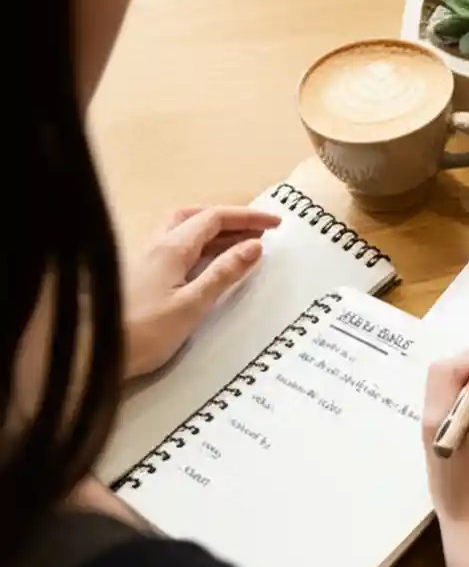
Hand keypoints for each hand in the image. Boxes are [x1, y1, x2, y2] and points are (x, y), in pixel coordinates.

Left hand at [123, 206, 279, 378]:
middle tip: (257, 229)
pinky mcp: (141, 274)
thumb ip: (224, 273)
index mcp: (171, 248)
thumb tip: (254, 246)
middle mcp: (156, 245)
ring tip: (238, 242)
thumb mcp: (192, 304)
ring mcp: (146, 259)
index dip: (247, 218)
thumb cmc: (145, 331)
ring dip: (212, 230)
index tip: (275, 225)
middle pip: (195, 216)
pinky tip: (207, 263)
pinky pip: (176, 247)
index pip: (214, 218)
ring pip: (182, 230)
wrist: (95, 350)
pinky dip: (199, 245)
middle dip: (229, 218)